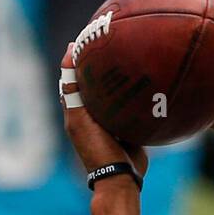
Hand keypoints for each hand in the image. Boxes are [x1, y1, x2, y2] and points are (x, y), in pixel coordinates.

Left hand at [58, 44, 148, 179]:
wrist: (121, 176)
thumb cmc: (97, 149)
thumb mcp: (80, 117)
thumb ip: (73, 89)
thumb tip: (69, 53)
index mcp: (78, 112)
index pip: (74, 79)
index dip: (77, 60)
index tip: (86, 37)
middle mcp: (94, 115)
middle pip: (96, 84)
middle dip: (101, 66)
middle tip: (110, 40)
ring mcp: (112, 122)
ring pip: (114, 95)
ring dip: (120, 79)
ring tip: (129, 56)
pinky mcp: (129, 128)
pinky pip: (131, 107)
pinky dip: (135, 95)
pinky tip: (144, 81)